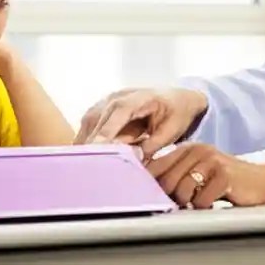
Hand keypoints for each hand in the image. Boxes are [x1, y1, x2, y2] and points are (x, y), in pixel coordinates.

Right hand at [74, 88, 208, 159]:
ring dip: (86, 142)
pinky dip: (87, 139)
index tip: (94, 154)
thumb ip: (152, 145)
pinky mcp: (103, 108)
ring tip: (85, 165)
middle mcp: (118, 96)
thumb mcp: (171, 131)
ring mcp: (108, 100)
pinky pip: (89, 124)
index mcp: (137, 99)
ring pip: (88, 122)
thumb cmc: (177, 113)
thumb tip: (133, 159)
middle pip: (96, 120)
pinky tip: (87, 156)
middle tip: (88, 168)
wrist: (179, 98)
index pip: (114, 117)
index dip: (103, 135)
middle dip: (90, 143)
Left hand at [146, 143, 264, 208]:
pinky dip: (206, 206)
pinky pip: (201, 200)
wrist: (263, 182)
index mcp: (187, 149)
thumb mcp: (199, 173)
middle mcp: (197, 150)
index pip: (155, 167)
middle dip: (172, 198)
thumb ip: (175, 176)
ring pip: (182, 191)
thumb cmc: (226, 182)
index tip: (152, 199)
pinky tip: (215, 201)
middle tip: (186, 203)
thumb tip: (146, 190)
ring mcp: (211, 161)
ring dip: (190, 203)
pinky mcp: (223, 175)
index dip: (150, 186)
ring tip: (202, 201)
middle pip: (166, 182)